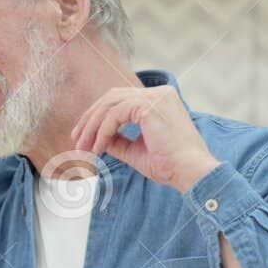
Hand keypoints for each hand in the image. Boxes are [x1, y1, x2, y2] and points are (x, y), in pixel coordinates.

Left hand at [71, 86, 220, 190]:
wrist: (191, 173)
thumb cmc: (170, 166)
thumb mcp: (137, 151)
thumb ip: (118, 141)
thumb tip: (97, 138)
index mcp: (159, 100)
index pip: (121, 99)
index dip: (98, 116)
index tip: (83, 136)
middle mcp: (159, 94)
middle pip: (112, 97)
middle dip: (90, 118)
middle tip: (76, 140)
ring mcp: (155, 97)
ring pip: (110, 104)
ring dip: (92, 126)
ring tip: (83, 148)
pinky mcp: (149, 106)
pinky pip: (115, 114)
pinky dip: (102, 131)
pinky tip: (98, 148)